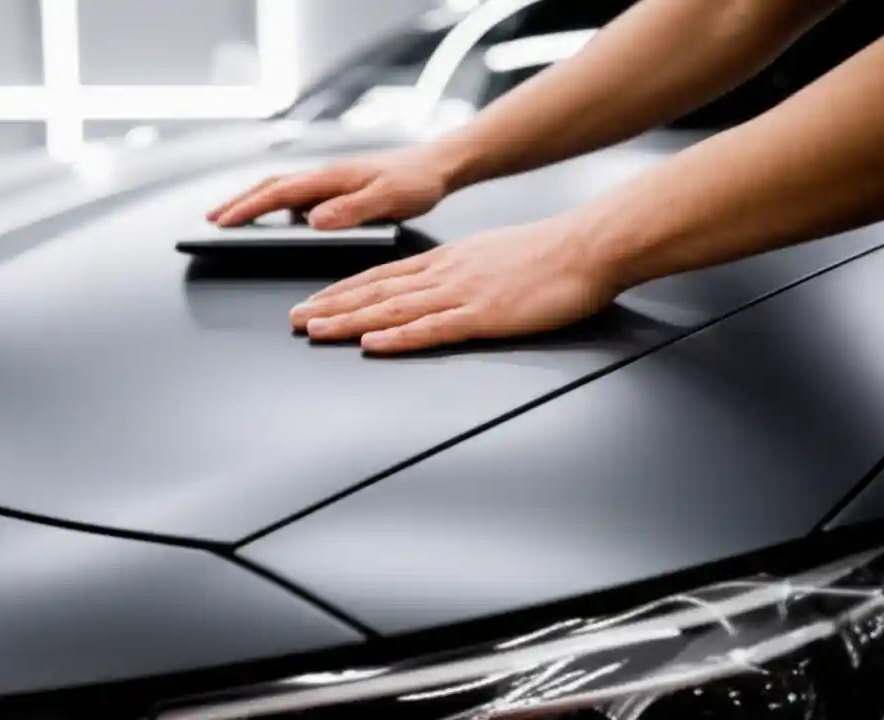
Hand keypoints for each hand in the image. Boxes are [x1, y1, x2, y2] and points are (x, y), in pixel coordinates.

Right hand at [207, 147, 453, 229]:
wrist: (437, 165)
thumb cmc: (416, 181)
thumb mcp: (389, 198)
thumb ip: (352, 210)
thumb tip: (312, 221)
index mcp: (332, 178)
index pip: (279, 192)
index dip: (248, 208)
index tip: (223, 222)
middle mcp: (325, 175)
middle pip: (269, 186)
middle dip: (237, 202)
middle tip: (210, 220)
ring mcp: (328, 180)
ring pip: (279, 188)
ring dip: (251, 201)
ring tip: (228, 218)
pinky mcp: (336, 187)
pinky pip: (295, 195)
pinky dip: (272, 204)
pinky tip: (268, 218)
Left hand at [289, 219, 623, 353]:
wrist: (587, 246)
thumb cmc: (549, 253)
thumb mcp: (493, 254)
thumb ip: (463, 270)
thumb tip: (444, 282)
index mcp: (447, 260)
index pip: (382, 276)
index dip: (343, 291)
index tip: (315, 302)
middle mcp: (445, 273)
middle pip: (376, 292)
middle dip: (331, 307)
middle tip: (295, 319)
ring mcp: (462, 294)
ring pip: (392, 309)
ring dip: (349, 321)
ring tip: (316, 331)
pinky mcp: (483, 315)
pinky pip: (432, 328)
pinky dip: (397, 337)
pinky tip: (372, 344)